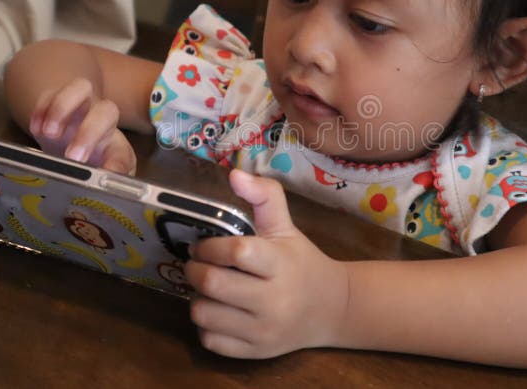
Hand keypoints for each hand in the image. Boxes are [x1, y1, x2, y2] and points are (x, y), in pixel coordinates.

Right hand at [29, 78, 136, 174]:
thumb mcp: (101, 180)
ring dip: (63, 108)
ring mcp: (78, 107)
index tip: (103, 175)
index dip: (116, 164)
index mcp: (116, 148)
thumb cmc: (91, 166)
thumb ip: (105, 182)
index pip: (122, 153)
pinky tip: (36, 129)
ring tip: (49, 133)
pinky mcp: (55, 101)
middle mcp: (101, 122)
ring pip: (83, 88)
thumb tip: (108, 188)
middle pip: (107, 111)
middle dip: (89, 132)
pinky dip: (42, 108)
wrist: (73, 150)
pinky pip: (51, 92)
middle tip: (72, 156)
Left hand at [185, 169, 349, 358]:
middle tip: (197, 264)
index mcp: (280, 264)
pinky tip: (219, 311)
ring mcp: (264, 331)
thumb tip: (234, 173)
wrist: (331, 308)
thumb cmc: (301, 261)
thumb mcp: (286, 226)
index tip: (204, 244)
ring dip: (197, 298)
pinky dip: (206, 326)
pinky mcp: (256, 353)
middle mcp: (274, 301)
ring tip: (208, 288)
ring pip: (205, 315)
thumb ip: (264, 195)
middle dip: (195, 271)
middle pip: (213, 285)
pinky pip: (211, 341)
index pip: (236, 253)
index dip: (210, 247)